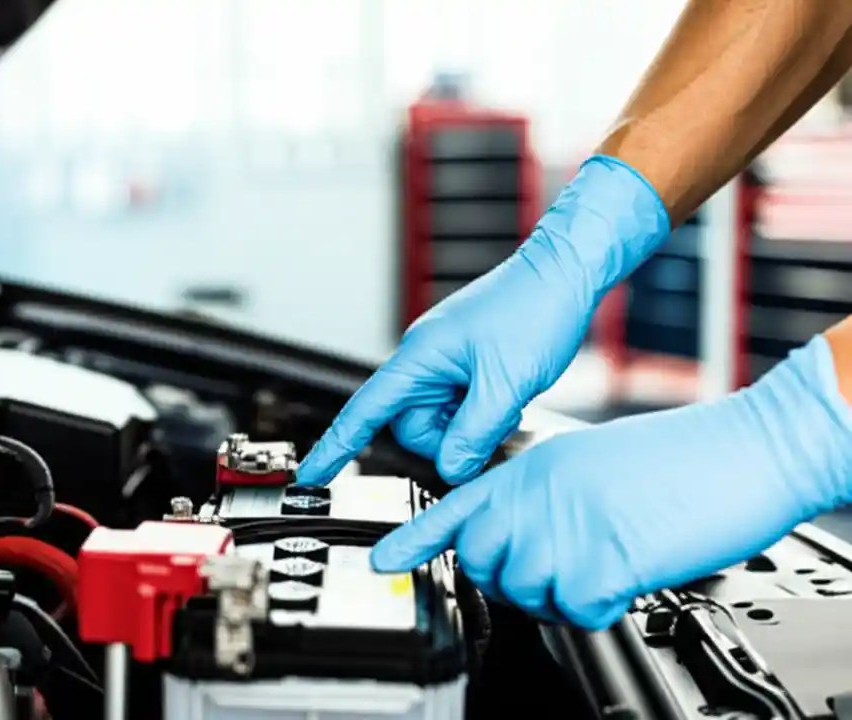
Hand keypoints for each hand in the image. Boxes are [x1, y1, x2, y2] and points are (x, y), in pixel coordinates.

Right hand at [295, 156, 669, 486]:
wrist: (566, 272)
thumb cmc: (535, 308)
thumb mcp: (506, 384)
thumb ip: (473, 434)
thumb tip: (451, 468)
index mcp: (419, 358)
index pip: (364, 411)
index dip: (336, 446)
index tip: (313, 473)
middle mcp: (425, 359)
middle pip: (412, 425)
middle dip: (447, 439)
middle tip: (489, 427)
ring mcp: (446, 361)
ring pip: (440, 419)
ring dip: (470, 426)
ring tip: (507, 404)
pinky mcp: (467, 363)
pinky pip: (461, 404)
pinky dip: (481, 413)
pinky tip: (508, 399)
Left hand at [368, 336, 851, 629]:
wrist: (744, 450)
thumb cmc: (680, 457)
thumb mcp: (590, 461)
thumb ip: (543, 492)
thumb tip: (521, 530)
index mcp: (531, 467)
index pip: (455, 505)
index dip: (413, 538)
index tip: (383, 559)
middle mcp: (536, 496)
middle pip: (478, 558)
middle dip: (504, 575)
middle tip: (547, 570)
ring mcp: (562, 529)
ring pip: (522, 591)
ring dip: (555, 594)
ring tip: (597, 567)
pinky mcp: (597, 565)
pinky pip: (572, 613)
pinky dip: (596, 608)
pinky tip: (620, 579)